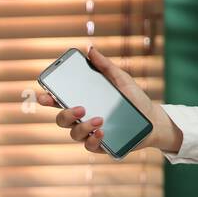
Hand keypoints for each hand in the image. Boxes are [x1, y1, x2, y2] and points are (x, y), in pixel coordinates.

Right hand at [35, 46, 180, 153]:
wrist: (153, 119)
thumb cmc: (134, 99)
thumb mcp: (121, 79)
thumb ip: (105, 66)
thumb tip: (90, 49)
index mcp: (82, 102)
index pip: (59, 102)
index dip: (47, 100)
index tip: (44, 96)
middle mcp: (82, 119)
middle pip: (61, 120)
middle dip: (66, 114)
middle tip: (81, 108)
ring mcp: (89, 133)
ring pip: (74, 134)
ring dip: (84, 127)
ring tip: (101, 120)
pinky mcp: (101, 146)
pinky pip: (89, 146)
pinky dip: (93, 140)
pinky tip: (102, 132)